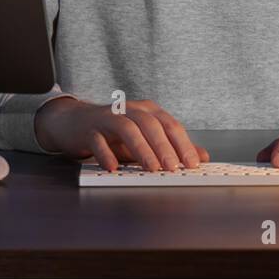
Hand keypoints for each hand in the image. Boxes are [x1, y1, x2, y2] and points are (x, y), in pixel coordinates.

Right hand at [35, 97, 209, 171]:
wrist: (76, 123)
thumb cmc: (114, 134)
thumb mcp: (146, 140)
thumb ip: (172, 148)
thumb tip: (202, 157)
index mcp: (148, 111)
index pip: (170, 125)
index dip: (182, 144)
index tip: (192, 164)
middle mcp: (130, 110)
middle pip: (150, 125)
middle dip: (164, 147)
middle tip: (173, 168)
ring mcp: (108, 118)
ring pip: (127, 128)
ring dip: (141, 149)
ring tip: (151, 168)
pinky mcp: (89, 129)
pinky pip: (98, 140)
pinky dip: (106, 153)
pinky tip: (113, 167)